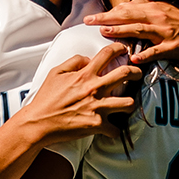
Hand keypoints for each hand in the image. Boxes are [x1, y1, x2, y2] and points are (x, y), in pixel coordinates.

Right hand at [20, 44, 140, 143]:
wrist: (39, 122)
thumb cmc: (47, 98)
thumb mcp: (56, 72)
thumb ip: (74, 62)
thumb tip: (89, 59)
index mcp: (85, 74)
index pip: (107, 54)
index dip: (119, 48)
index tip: (124, 49)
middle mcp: (94, 88)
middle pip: (126, 74)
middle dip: (137, 72)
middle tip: (138, 74)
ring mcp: (98, 107)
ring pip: (129, 103)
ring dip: (130, 103)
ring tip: (127, 103)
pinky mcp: (97, 125)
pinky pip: (116, 129)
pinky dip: (116, 129)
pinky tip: (113, 128)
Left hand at [81, 0, 178, 64]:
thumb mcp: (165, 11)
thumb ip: (146, 9)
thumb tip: (126, 8)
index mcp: (155, 8)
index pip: (127, 8)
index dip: (109, 12)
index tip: (93, 17)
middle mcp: (158, 17)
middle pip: (128, 15)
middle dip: (107, 18)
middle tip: (89, 21)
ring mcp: (166, 32)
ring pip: (139, 29)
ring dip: (121, 30)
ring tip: (104, 32)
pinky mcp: (173, 46)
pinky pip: (157, 51)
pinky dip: (145, 54)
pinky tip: (133, 58)